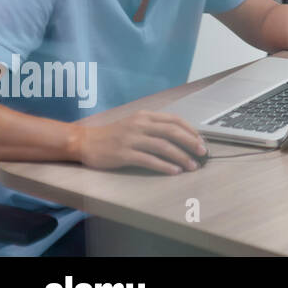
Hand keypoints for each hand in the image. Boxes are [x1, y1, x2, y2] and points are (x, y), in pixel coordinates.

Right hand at [74, 110, 206, 173]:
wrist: (85, 141)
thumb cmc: (113, 135)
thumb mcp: (135, 123)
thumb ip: (154, 127)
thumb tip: (180, 137)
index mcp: (145, 116)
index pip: (174, 120)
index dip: (190, 130)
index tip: (201, 141)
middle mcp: (140, 125)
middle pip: (172, 132)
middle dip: (191, 142)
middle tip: (202, 153)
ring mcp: (131, 139)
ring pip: (163, 146)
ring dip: (180, 157)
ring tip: (192, 166)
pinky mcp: (123, 154)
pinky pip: (148, 160)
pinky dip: (164, 166)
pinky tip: (174, 171)